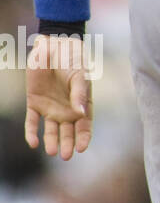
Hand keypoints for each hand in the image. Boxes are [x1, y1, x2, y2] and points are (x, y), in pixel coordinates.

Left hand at [24, 34, 93, 159]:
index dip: (84, 137)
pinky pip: (32, 121)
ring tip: (51, 151)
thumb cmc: (73, 59)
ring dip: (51, 141)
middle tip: (64, 156)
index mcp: (82, 103)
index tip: (82, 149)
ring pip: (51, 130)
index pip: (85, 125)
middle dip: (67, 144)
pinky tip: (33, 142)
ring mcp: (50, 107)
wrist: (54, 46)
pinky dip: (32, 132)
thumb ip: (79, 93)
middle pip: (68, 131)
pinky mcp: (34, 102)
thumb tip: (82, 113)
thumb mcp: (79, 75)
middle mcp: (67, 109)